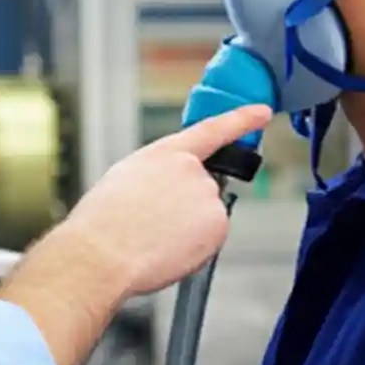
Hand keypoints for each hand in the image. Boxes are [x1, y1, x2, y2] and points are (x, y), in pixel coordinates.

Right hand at [0, 104, 271, 364]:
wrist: (102, 252)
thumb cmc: (103, 222)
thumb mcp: (125, 180)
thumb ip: (157, 177)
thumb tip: (169, 194)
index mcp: (165, 154)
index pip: (212, 131)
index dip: (240, 120)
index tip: (262, 112)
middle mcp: (192, 170)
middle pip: (202, 189)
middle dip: (185, 208)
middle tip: (152, 225)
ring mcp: (207, 196)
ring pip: (205, 217)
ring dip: (188, 230)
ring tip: (153, 238)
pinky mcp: (217, 224)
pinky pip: (210, 239)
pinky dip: (195, 248)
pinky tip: (167, 250)